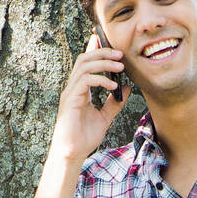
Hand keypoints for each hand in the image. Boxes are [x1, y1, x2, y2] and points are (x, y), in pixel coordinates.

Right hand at [49, 31, 130, 163]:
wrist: (72, 153)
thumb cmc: (84, 138)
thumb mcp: (104, 118)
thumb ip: (114, 104)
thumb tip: (126, 90)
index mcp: (79, 89)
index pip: (86, 64)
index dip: (96, 50)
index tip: (110, 44)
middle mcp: (73, 87)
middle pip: (85, 59)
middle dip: (103, 53)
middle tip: (121, 54)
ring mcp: (70, 92)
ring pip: (84, 66)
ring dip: (103, 63)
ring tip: (120, 66)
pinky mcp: (70, 100)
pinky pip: (85, 81)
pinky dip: (100, 80)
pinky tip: (113, 86)